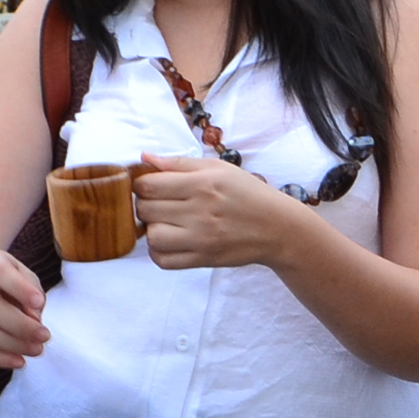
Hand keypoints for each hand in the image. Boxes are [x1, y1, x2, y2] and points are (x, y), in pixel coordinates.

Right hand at [0, 249, 50, 366]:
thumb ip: (32, 292)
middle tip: (44, 336)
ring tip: (36, 350)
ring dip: (12, 344)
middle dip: (20, 325)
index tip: (39, 302)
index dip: (19, 288)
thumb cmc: (6, 281)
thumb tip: (34, 319)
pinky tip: (19, 361)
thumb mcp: (22, 276)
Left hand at [132, 153, 303, 271]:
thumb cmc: (247, 194)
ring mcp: (201, 238)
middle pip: (145, 210)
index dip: (142, 184)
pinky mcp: (202, 259)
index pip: (148, 185)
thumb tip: (144, 157)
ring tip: (164, 223)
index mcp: (202, 184)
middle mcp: (199, 211)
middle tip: (159, 204)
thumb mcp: (218, 168)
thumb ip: (179, 163)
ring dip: (152, 229)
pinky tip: (169, 241)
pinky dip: (159, 252)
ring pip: (152, 236)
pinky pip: (163, 260)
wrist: (277, 228)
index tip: (151, 186)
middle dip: (146, 205)